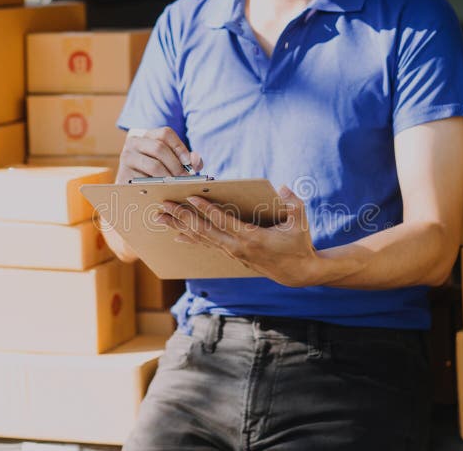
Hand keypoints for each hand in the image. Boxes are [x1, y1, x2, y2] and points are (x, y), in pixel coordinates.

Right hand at [116, 127, 202, 182]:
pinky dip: (157, 186)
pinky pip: (145, 180)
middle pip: (159, 148)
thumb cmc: (156, 174)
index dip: (179, 147)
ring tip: (176, 185)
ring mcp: (127, 157)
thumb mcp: (171, 163)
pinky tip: (163, 191)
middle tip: (184, 178)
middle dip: (176, 165)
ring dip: (169, 177)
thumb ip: (187, 160)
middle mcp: (134, 142)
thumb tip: (195, 160)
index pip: (165, 133)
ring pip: (153, 165)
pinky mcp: (123, 174)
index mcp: (148, 136)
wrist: (132, 189)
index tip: (188, 162)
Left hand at [155, 186, 325, 286]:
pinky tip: (177, 233)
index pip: (225, 222)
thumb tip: (283, 188)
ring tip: (161, 217)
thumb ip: (294, 204)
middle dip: (183, 217)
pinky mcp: (231, 254)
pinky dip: (191, 238)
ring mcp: (232, 253)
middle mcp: (238, 247)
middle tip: (164, 206)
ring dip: (180, 227)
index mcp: (253, 238)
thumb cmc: (298, 244)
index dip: (209, 209)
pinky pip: (207, 245)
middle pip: (205, 231)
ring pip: (201, 239)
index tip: (193, 197)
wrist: (296, 273)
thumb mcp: (301, 222)